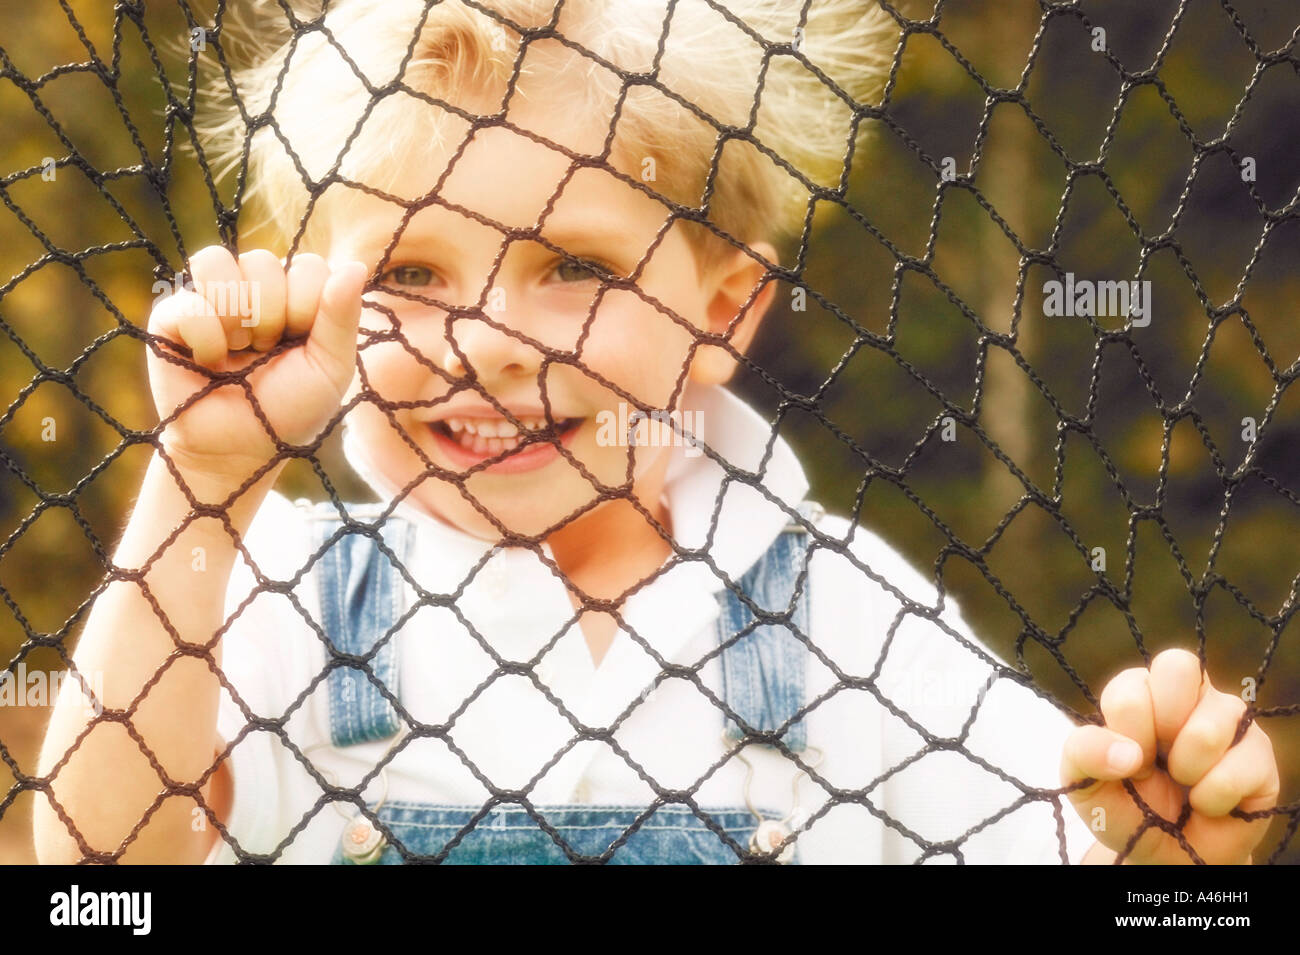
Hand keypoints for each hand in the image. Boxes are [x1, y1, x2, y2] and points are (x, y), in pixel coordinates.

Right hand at [146, 246, 367, 484]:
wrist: (238, 450)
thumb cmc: (289, 410)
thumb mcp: (330, 369)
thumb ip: (342, 317)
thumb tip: (357, 265)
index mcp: (293, 295)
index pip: (307, 266)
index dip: (307, 307)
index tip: (300, 344)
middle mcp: (251, 289)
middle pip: (262, 262)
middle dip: (271, 317)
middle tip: (265, 351)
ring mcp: (208, 298)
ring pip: (216, 262)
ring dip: (235, 316)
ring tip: (238, 349)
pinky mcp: (169, 317)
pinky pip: (187, 301)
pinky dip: (206, 337)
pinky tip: (209, 361)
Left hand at [1062, 648, 1278, 863]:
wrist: (1165, 852)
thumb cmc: (1125, 805)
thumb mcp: (1083, 781)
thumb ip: (1083, 753)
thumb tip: (1126, 754)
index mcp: (1141, 692)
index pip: (1132, 685)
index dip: (1127, 729)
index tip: (1129, 760)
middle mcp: (1187, 696)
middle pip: (1178, 665)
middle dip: (1162, 723)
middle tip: (1158, 759)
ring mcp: (1228, 721)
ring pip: (1209, 726)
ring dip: (1186, 770)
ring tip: (1182, 784)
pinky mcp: (1259, 755)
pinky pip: (1239, 769)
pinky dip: (1212, 798)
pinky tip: (1206, 803)